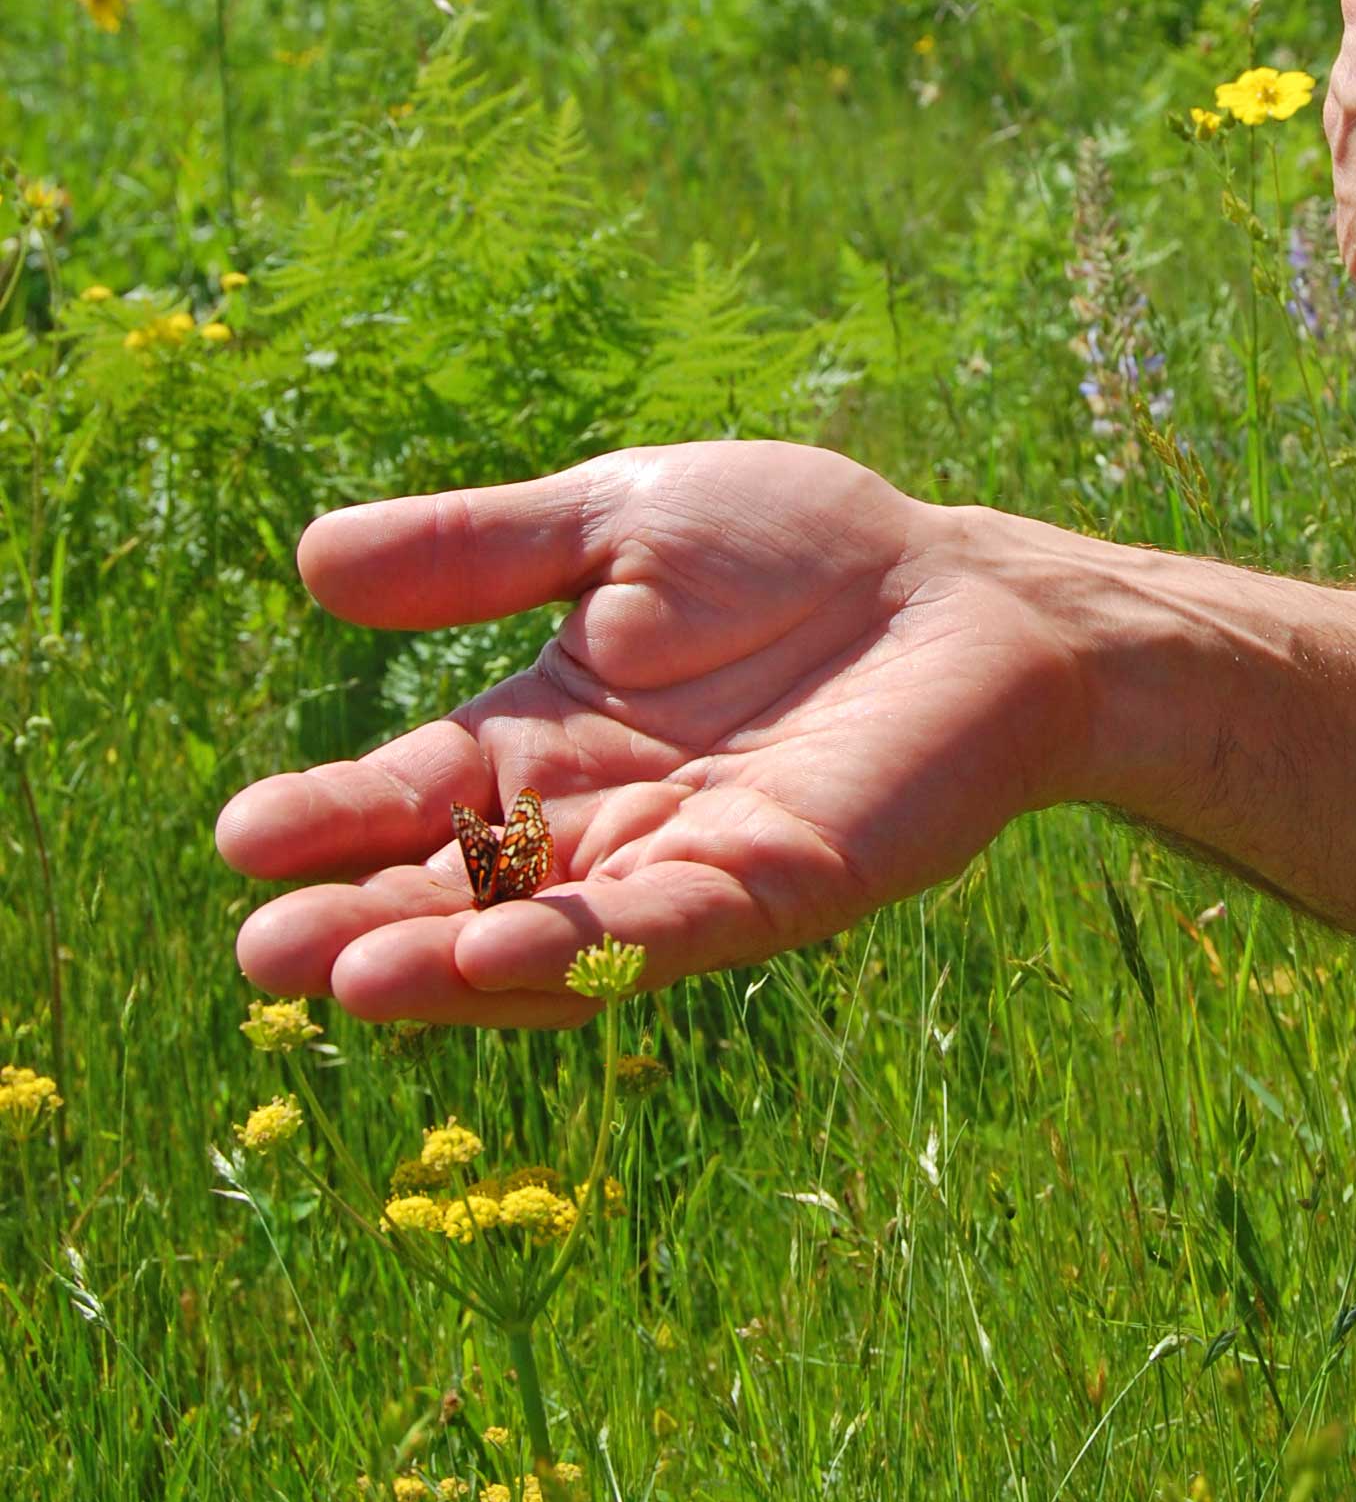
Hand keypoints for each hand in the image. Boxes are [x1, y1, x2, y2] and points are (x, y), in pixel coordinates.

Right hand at [217, 443, 1086, 1025]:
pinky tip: (498, 957)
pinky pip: (666, 930)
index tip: (241, 837)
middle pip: (462, 887)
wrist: (967, 586)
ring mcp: (687, 865)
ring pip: (546, 933)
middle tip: (260, 952)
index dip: (330, 818)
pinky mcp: (780, 885)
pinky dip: (582, 949)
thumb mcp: (615, 525)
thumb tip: (312, 564)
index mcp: (547, 738)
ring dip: (447, 960)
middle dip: (363, 919)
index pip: (415, 793)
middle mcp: (602, 823)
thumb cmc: (800, 550)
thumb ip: (480, 550)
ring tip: (342, 976)